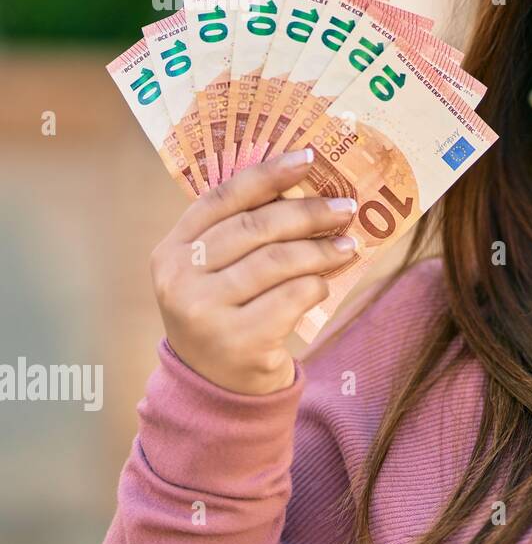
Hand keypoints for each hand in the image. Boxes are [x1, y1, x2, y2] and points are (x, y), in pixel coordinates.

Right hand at [149, 148, 357, 394]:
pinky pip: (291, 297)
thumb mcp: (219, 272)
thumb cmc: (229, 313)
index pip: (222, 197)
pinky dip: (315, 285)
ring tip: (349, 246)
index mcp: (171, 249)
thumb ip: (245, 233)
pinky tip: (324, 285)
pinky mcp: (235, 341)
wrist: (218, 386)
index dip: (268, 173)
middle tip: (345, 208)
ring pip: (277, 261)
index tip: (309, 157)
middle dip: (308, 212)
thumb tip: (306, 184)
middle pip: (256, 227)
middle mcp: (178, 278)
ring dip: (321, 250)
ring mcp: (202, 312)